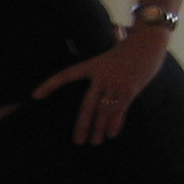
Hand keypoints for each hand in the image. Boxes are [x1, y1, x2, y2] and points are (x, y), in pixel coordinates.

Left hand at [33, 27, 167, 144]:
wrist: (147, 41)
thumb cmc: (128, 51)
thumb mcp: (108, 60)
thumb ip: (101, 78)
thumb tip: (99, 101)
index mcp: (92, 65)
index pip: (66, 75)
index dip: (50, 84)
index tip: (35, 95)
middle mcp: (101, 75)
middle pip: (87, 105)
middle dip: (82, 125)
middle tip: (78, 141)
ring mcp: (115, 83)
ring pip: (103, 111)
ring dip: (99, 129)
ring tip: (94, 142)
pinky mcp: (130, 89)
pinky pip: (120, 110)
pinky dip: (115, 124)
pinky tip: (110, 135)